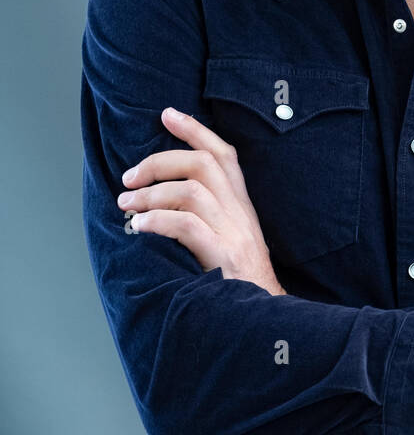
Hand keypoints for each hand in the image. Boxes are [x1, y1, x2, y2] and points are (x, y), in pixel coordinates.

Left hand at [116, 107, 285, 295]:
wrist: (265, 319)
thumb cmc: (238, 284)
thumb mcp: (229, 241)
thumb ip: (207, 216)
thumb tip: (160, 196)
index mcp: (242, 207)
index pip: (223, 154)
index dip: (196, 130)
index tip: (167, 115)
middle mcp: (241, 215)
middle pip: (203, 165)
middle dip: (160, 162)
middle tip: (128, 178)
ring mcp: (235, 235)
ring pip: (192, 192)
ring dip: (151, 195)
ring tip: (126, 207)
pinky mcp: (224, 259)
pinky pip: (189, 227)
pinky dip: (158, 222)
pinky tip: (140, 228)